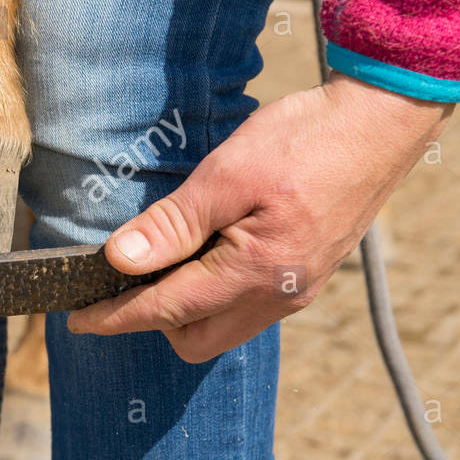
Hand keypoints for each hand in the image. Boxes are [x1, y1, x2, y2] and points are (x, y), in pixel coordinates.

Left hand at [68, 73, 452, 362]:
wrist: (382, 119)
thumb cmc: (305, 139)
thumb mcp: (227, 175)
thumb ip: (172, 225)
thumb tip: (117, 262)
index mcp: (256, 274)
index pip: (166, 311)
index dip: (115, 317)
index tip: (77, 320)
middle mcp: (279, 295)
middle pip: (194, 339)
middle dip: (151, 321)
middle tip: (118, 283)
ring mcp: (297, 289)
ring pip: (221, 327)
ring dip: (184, 308)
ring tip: (161, 260)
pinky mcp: (306, 275)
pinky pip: (246, 307)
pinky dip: (212, 294)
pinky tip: (201, 254)